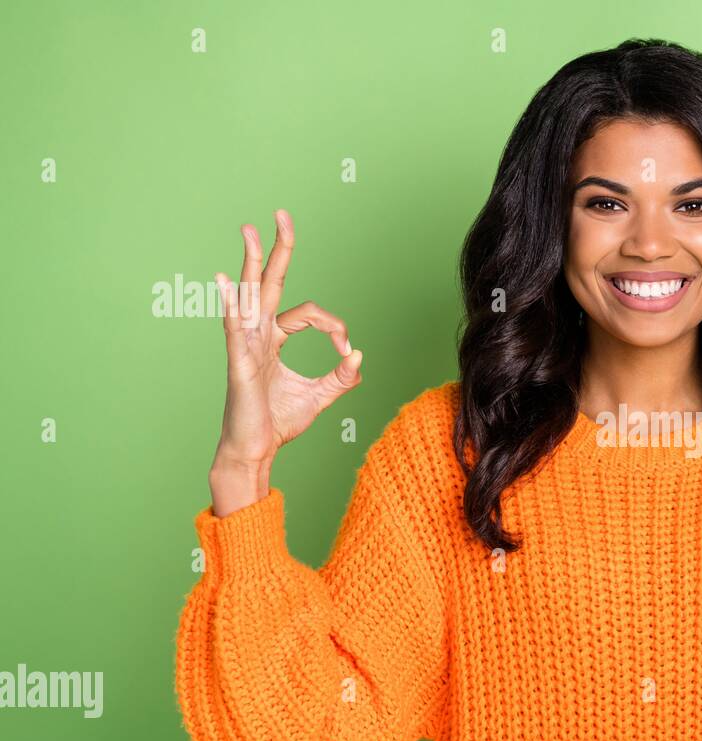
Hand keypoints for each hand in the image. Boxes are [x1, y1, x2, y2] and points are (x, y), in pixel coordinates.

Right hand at [212, 209, 362, 469]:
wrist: (257, 450)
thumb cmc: (279, 422)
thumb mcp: (321, 396)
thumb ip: (342, 377)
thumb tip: (360, 355)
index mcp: (275, 340)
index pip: (309, 313)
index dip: (335, 327)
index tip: (348, 352)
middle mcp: (258, 334)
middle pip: (270, 282)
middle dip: (278, 248)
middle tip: (282, 214)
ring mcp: (245, 344)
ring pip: (250, 294)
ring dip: (250, 260)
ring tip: (249, 229)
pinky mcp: (239, 360)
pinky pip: (234, 326)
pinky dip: (230, 302)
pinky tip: (225, 280)